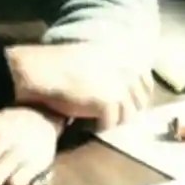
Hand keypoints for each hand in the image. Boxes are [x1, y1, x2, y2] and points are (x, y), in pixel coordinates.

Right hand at [5, 43, 154, 129]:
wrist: (40, 71)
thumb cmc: (56, 66)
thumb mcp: (88, 60)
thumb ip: (107, 71)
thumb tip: (121, 92)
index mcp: (120, 57)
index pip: (145, 82)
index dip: (140, 97)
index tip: (130, 106)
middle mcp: (124, 70)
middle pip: (139, 101)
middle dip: (127, 112)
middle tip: (109, 119)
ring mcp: (118, 86)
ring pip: (127, 116)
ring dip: (111, 121)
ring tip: (94, 121)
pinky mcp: (108, 102)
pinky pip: (110, 124)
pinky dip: (98, 127)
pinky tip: (85, 124)